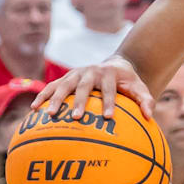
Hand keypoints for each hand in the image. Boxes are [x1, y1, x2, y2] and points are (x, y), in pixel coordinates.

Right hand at [32, 56, 155, 120]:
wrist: (114, 65)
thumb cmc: (128, 82)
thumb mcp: (140, 88)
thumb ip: (146, 100)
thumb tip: (149, 116)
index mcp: (108, 74)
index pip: (108, 88)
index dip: (108, 102)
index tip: (108, 117)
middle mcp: (90, 72)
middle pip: (83, 86)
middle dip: (79, 101)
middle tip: (76, 117)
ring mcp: (75, 74)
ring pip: (63, 85)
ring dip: (56, 99)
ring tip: (50, 114)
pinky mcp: (65, 78)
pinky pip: (51, 87)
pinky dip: (42, 96)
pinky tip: (33, 109)